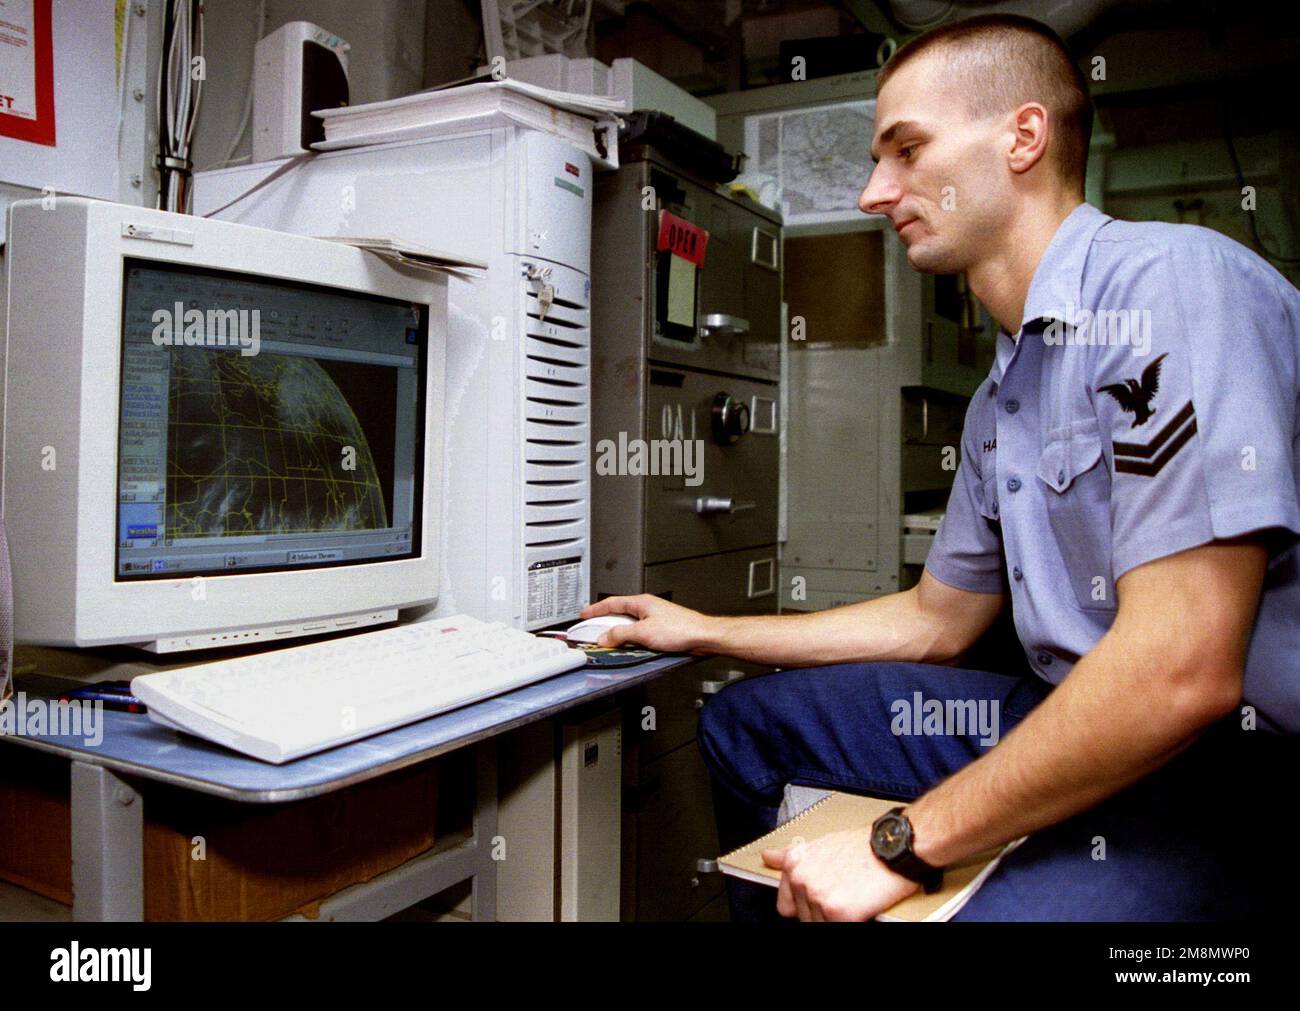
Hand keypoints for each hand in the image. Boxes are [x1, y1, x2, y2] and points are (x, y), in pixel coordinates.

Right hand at [578, 594, 721, 652]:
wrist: (702, 637)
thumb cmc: (681, 629)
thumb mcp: (643, 632)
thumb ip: (621, 634)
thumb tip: (605, 637)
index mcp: (641, 603)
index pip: (612, 603)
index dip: (596, 609)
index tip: (585, 614)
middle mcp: (648, 608)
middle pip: (620, 613)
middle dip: (605, 622)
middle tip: (593, 630)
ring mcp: (655, 619)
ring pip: (629, 625)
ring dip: (618, 633)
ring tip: (609, 642)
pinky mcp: (661, 630)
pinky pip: (639, 633)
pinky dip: (630, 639)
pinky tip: (629, 647)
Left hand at [762, 829, 920, 920]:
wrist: (895, 846)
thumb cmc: (864, 845)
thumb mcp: (821, 844)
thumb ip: (792, 856)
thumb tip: (767, 856)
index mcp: (795, 865)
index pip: (786, 906)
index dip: (805, 907)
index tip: (821, 902)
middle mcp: (801, 880)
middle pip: (805, 919)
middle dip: (823, 912)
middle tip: (846, 894)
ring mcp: (818, 897)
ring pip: (820, 925)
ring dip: (837, 917)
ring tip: (855, 897)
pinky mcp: (838, 913)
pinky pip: (839, 929)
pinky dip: (853, 922)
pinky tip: (862, 907)